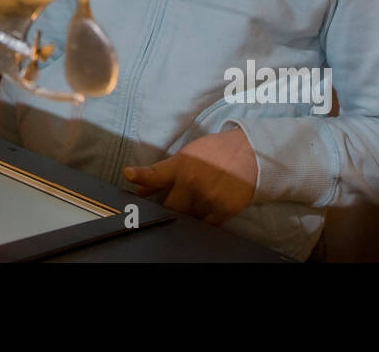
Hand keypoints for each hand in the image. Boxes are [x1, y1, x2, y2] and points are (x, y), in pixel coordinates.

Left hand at [123, 127, 257, 223]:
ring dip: (189, 215)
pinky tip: (208, 210)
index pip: (155, 174)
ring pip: (188, 218)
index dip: (139, 175)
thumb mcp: (187, 156)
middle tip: (174, 207)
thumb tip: (139, 188)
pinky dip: (204, 221)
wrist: (251, 152)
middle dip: (169, 209)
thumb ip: (162, 174)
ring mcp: (208, 197)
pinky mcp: (224, 209)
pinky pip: (206, 225)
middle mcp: (192, 181)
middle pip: (170, 207)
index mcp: (181, 165)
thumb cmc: (216, 152)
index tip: (127, 175)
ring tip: (199, 202)